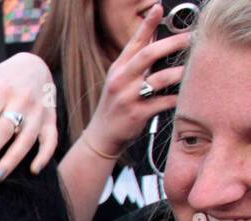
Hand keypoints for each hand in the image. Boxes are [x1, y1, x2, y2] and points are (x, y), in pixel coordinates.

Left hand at [0, 51, 58, 179]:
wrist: (36, 65)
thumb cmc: (1, 78)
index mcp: (1, 90)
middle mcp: (22, 100)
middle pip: (2, 131)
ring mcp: (39, 111)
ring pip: (26, 139)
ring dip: (12, 159)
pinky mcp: (50, 119)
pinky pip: (51, 139)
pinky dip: (45, 155)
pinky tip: (33, 170)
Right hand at [83, 5, 186, 159]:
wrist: (101, 136)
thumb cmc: (115, 106)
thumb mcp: (119, 79)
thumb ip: (135, 58)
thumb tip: (153, 34)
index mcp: (119, 68)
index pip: (134, 42)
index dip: (147, 24)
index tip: (159, 8)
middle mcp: (121, 80)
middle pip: (149, 55)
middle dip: (173, 43)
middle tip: (191, 38)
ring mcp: (128, 98)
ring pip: (159, 79)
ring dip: (179, 73)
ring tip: (190, 69)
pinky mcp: (136, 115)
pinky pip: (163, 103)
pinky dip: (176, 98)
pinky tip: (184, 95)